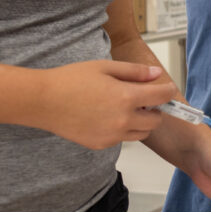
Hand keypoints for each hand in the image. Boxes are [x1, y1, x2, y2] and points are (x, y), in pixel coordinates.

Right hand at [35, 60, 178, 148]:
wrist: (43, 101)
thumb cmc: (71, 80)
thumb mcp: (105, 67)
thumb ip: (135, 72)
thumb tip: (156, 73)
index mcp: (126, 98)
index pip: (161, 97)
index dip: (167, 91)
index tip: (165, 88)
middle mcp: (123, 120)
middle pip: (156, 120)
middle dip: (155, 109)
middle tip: (142, 99)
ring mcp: (112, 135)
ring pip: (141, 133)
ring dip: (140, 122)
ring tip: (123, 108)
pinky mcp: (101, 144)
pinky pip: (122, 139)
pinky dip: (122, 130)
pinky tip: (106, 117)